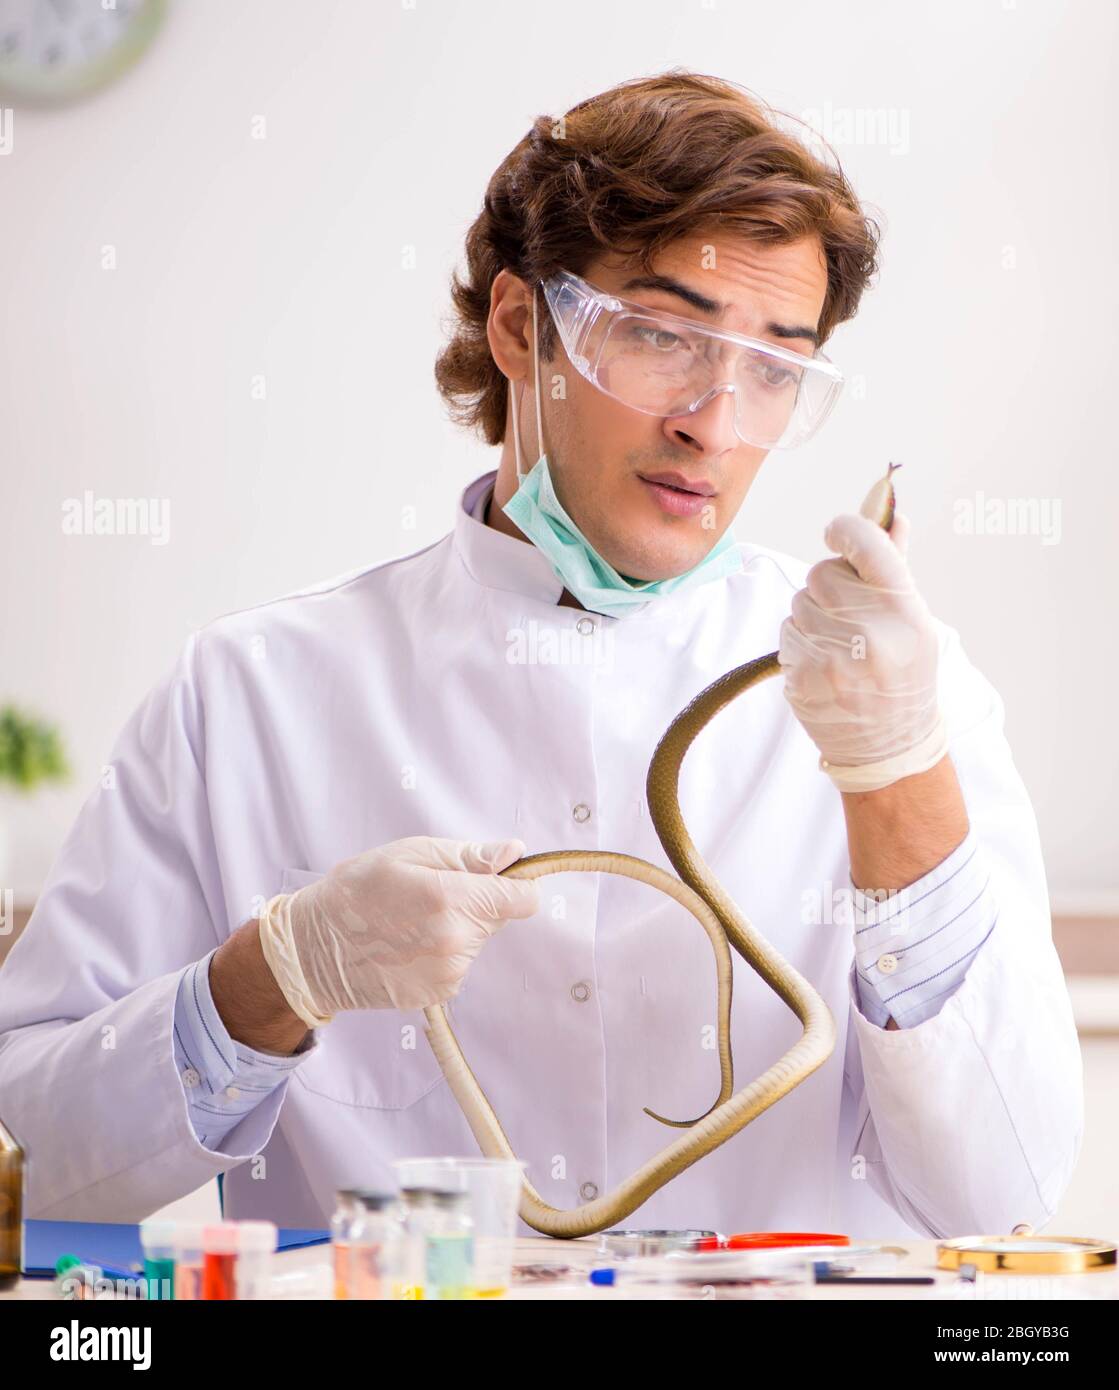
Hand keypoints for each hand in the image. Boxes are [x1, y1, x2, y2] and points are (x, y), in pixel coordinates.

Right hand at [258, 836, 539, 1023]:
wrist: (313, 949)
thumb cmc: (357, 890)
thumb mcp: (409, 853)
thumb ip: (468, 855)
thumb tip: (515, 852)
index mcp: (450, 899)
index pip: (522, 899)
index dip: (517, 884)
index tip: (501, 877)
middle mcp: (455, 941)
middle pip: (498, 917)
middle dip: (478, 901)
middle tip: (432, 894)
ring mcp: (448, 972)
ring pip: (477, 940)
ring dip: (459, 928)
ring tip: (412, 920)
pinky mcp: (438, 993)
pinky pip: (459, 964)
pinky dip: (443, 953)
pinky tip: (408, 945)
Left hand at [777, 510, 946, 791]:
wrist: (889, 747)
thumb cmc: (905, 675)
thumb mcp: (916, 622)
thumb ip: (895, 567)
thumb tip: (892, 513)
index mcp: (905, 614)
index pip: (865, 543)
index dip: (846, 528)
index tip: (837, 529)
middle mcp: (869, 634)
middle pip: (822, 572)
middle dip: (831, 584)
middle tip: (850, 611)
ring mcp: (832, 659)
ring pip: (800, 601)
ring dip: (814, 613)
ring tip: (841, 643)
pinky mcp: (802, 677)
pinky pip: (788, 632)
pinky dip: (801, 640)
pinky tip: (826, 662)